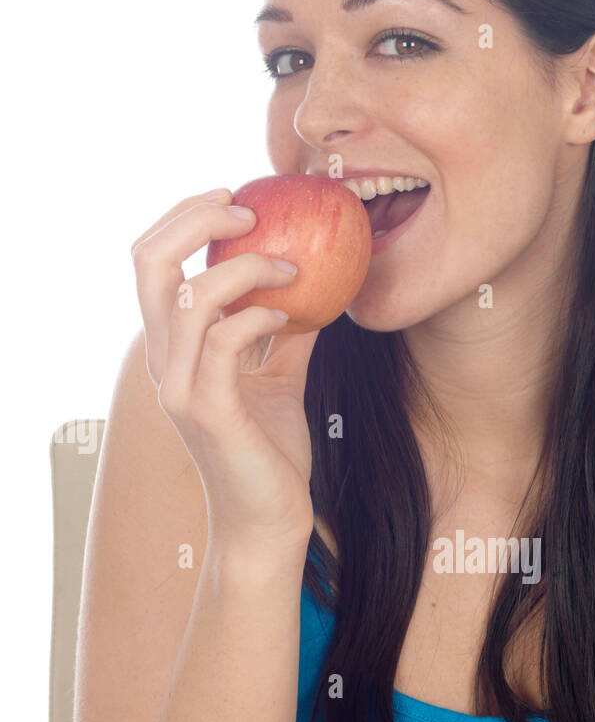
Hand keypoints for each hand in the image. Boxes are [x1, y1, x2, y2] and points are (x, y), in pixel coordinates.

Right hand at [131, 188, 320, 558]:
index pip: (154, 262)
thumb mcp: (282, 379)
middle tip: (251, 211)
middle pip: (149, 262)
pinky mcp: (209, 412)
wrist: (272, 522)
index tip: (238, 199)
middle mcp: (165, 363)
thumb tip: (316, 286)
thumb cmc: (272, 454)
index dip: (185, 218)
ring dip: (245, 268)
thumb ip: (286, 333)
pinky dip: (260, 315)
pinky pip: (223, 342)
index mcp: (173, 350)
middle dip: (196, 219)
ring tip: (293, 268)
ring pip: (188, 296)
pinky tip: (296, 316)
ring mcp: (180, 388)